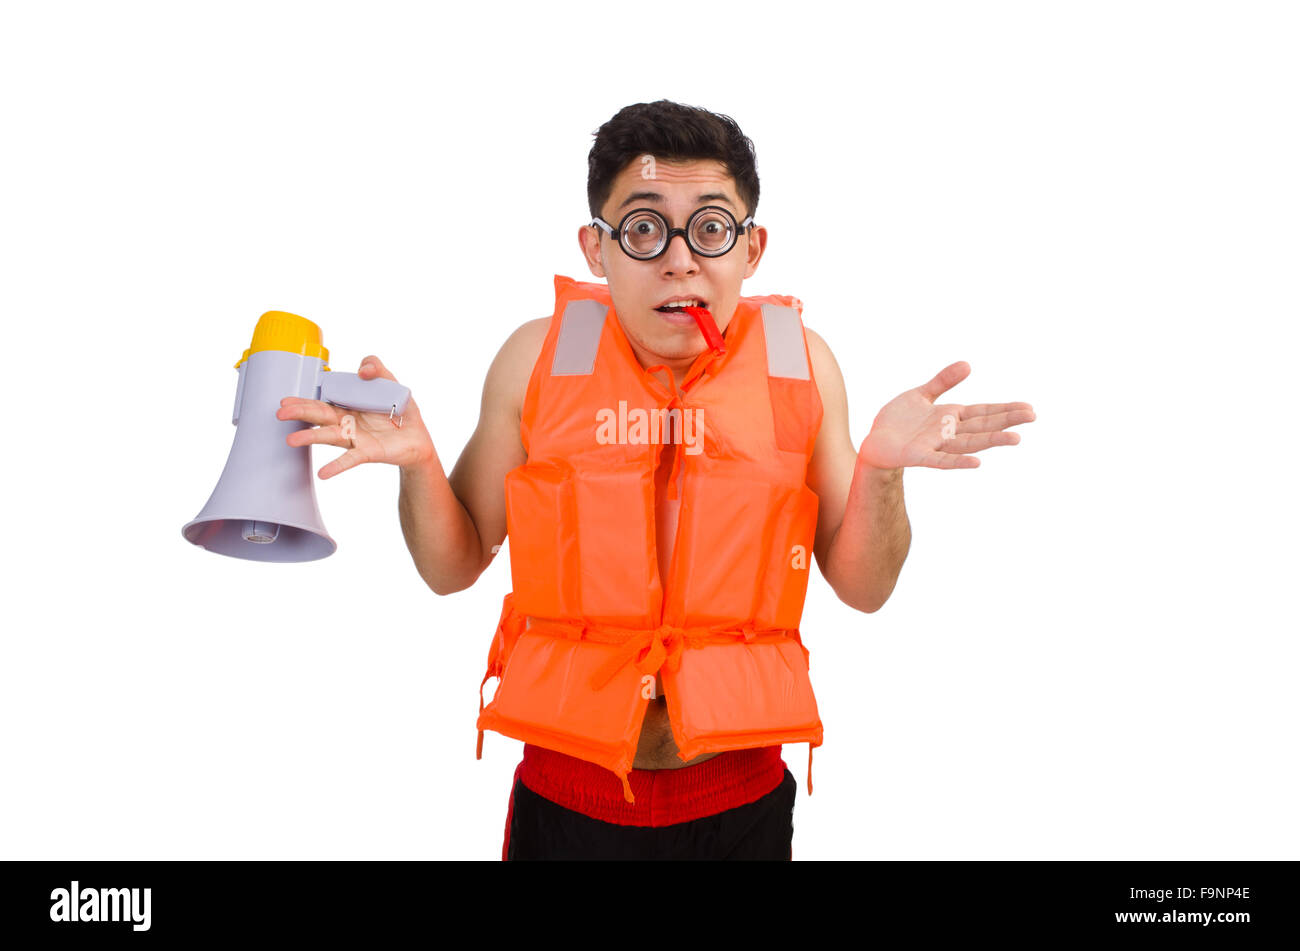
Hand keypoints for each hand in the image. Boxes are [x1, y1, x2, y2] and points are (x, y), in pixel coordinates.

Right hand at [276, 355, 435, 478]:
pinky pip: (349, 459)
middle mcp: (346, 422)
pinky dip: (336, 466)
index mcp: (347, 404)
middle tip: (280, 412)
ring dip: (310, 437)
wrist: (418, 439)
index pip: (322, 399)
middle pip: (319, 414)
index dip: (304, 399)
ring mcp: (354, 438)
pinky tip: (323, 474)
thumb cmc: (399, 412)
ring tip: (291, 440)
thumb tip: (363, 369)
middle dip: (299, 412)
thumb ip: (377, 369)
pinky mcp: (367, 452)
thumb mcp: (391, 384)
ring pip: (328, 436)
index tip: (287, 399)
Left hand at [857, 361, 1034, 469]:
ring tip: (1015, 439)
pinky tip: (977, 464)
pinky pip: (941, 461)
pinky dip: (959, 463)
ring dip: (991, 441)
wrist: (874, 443)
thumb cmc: (898, 421)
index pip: (983, 412)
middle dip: (1007, 421)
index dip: (1005, 409)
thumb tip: (969, 364)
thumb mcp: (921, 395)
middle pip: (982, 425)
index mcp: (950, 417)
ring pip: (968, 443)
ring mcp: (935, 445)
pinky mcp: (918, 456)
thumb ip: (943, 381)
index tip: (1029, 408)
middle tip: (1033, 416)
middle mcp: (947, 432)